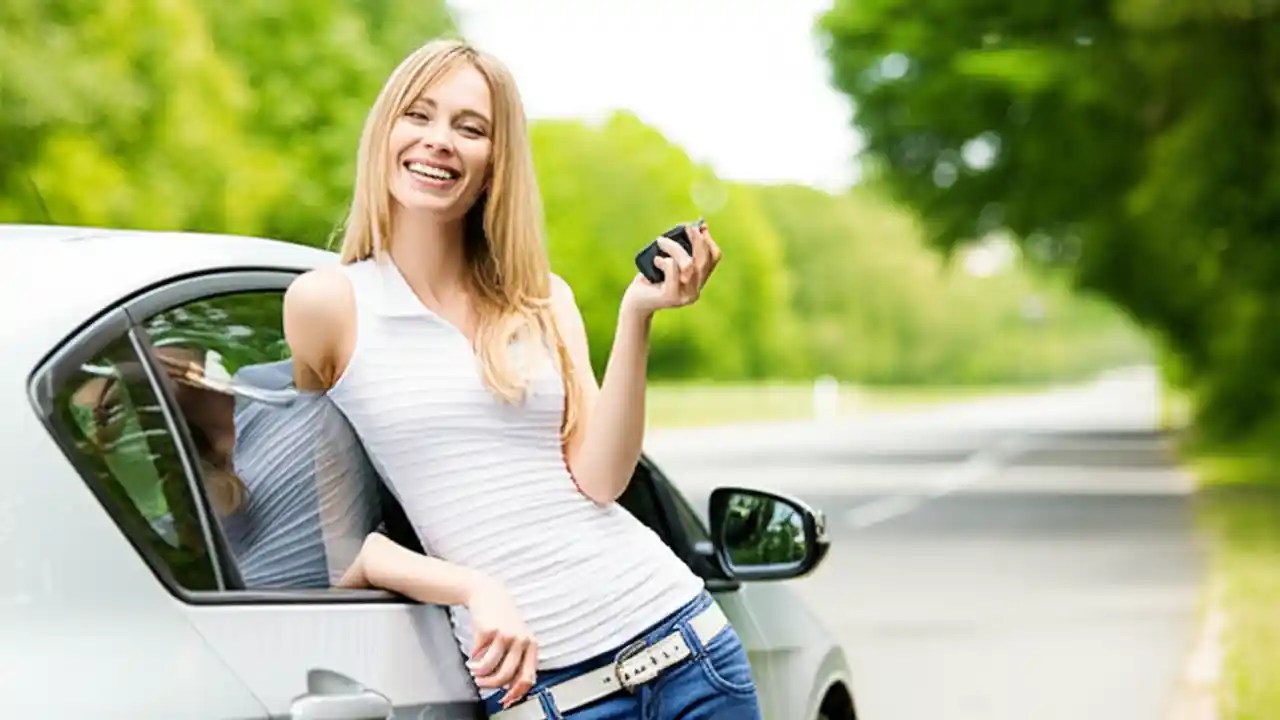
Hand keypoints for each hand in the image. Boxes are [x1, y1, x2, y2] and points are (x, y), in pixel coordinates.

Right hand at [465, 576, 538, 707]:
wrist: (489, 594)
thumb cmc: (503, 618)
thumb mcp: (516, 638)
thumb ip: (516, 661)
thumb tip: (510, 689)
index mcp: (532, 644)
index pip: (528, 676)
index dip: (515, 692)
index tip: (504, 699)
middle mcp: (521, 640)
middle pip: (507, 675)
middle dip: (491, 685)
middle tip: (482, 683)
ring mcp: (505, 635)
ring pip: (491, 668)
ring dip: (479, 674)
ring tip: (475, 670)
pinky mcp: (489, 631)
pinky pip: (478, 656)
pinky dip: (473, 661)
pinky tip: (472, 658)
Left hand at [622, 220, 721, 317]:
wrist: (635, 301)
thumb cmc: (650, 277)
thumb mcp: (667, 258)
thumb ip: (680, 248)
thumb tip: (692, 226)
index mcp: (698, 280)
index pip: (714, 257)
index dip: (707, 239)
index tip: (698, 226)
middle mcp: (695, 290)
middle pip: (704, 259)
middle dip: (695, 239)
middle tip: (684, 226)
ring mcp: (685, 296)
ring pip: (688, 264)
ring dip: (674, 248)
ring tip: (660, 242)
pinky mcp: (671, 297)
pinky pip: (672, 269)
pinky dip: (663, 260)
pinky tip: (655, 261)